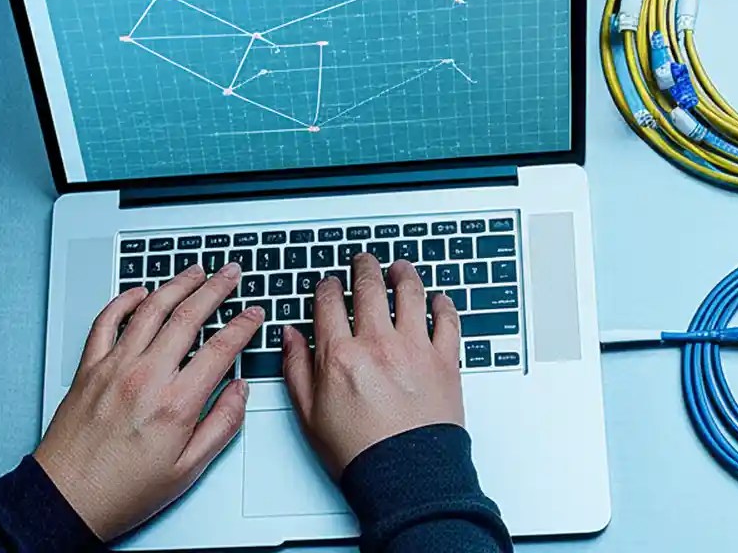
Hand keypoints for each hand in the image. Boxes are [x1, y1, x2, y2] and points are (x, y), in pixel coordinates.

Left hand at [34, 262, 262, 540]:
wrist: (64, 500)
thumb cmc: (122, 491)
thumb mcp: (187, 470)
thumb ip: (222, 426)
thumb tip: (239, 393)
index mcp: (175, 404)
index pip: (220, 349)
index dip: (243, 325)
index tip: (254, 313)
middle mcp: (145, 377)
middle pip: (188, 316)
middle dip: (216, 288)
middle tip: (231, 273)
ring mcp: (113, 368)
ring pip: (150, 309)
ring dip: (177, 284)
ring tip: (195, 271)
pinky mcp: (88, 369)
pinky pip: (106, 322)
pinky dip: (124, 300)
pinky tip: (140, 293)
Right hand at [283, 255, 463, 477]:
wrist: (406, 476)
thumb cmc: (359, 453)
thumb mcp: (309, 414)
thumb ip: (296, 369)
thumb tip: (290, 336)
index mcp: (340, 355)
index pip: (330, 302)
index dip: (328, 287)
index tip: (329, 284)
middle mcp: (378, 343)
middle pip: (369, 287)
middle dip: (363, 267)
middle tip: (364, 261)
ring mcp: (415, 348)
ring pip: (410, 293)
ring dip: (403, 274)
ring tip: (399, 268)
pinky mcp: (445, 359)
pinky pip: (447, 319)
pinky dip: (443, 304)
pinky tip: (439, 298)